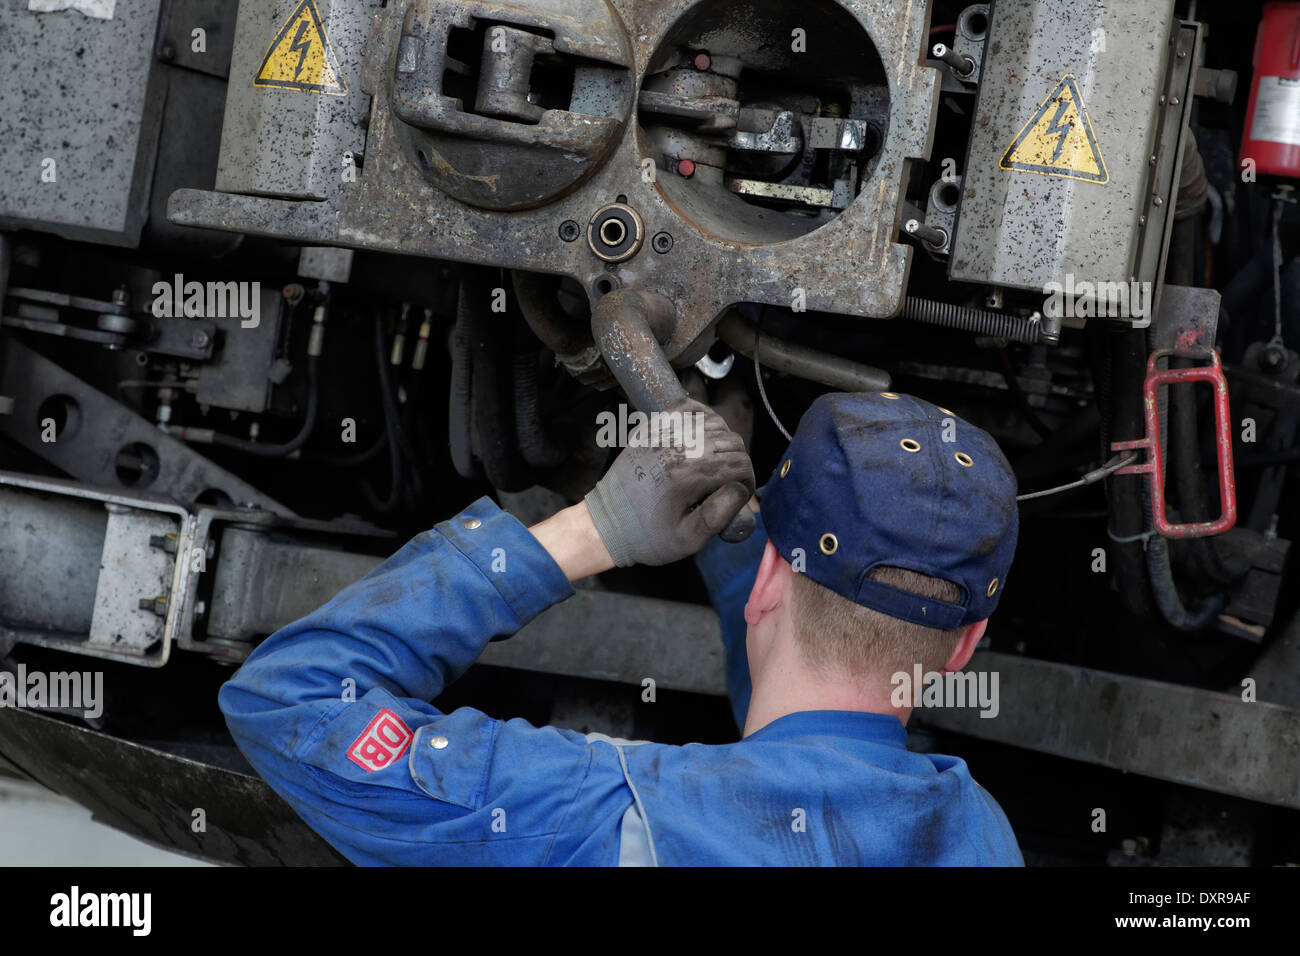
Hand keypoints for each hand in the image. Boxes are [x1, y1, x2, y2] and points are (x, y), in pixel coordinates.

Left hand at [584, 397, 755, 566]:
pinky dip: (702, 417)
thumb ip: (719, 515)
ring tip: (717, 463)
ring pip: (715, 422)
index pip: (740, 463)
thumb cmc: (648, 536)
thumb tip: (740, 489)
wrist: (606, 523)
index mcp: (688, 475)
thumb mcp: (688, 540)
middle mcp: (677, 447)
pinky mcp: (652, 427)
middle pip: (731, 441)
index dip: (748, 480)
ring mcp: (663, 432)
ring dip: (724, 440)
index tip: (741, 493)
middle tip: (730, 481)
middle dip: (739, 461)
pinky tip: (702, 437)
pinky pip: (689, 407)